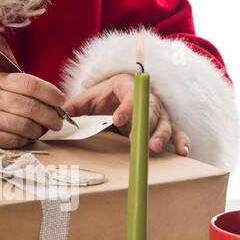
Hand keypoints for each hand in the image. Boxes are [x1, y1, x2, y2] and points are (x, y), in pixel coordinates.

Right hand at [0, 71, 66, 148]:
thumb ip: (12, 83)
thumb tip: (45, 95)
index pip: (29, 84)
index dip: (50, 93)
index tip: (60, 100)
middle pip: (31, 107)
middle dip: (51, 116)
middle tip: (58, 121)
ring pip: (25, 126)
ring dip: (39, 130)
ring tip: (41, 130)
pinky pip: (13, 140)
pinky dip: (25, 140)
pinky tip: (26, 137)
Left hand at [64, 74, 190, 155]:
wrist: (119, 93)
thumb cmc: (104, 96)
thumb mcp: (88, 98)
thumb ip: (74, 107)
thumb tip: (57, 116)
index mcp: (127, 86)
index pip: (129, 94)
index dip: (125, 107)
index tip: (117, 120)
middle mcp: (146, 98)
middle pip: (149, 110)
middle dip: (143, 124)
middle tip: (136, 139)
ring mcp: (158, 112)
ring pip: (164, 122)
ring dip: (161, 136)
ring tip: (154, 148)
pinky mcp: (164, 125)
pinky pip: (178, 132)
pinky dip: (181, 141)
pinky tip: (182, 152)